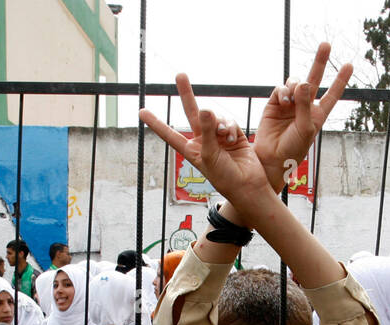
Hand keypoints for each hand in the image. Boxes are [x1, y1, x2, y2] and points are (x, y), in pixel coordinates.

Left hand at [140, 76, 276, 220]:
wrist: (247, 185)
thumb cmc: (225, 177)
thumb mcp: (210, 155)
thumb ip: (206, 130)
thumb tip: (204, 108)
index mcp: (190, 150)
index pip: (169, 134)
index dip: (156, 123)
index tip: (141, 111)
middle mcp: (202, 140)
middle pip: (191, 113)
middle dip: (186, 93)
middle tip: (180, 74)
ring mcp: (217, 136)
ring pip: (214, 117)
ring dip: (219, 124)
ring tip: (224, 137)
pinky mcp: (233, 134)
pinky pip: (228, 122)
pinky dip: (230, 128)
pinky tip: (233, 139)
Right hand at [253, 42, 351, 194]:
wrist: (272, 158)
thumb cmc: (293, 148)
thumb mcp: (305, 128)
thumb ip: (305, 105)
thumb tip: (303, 82)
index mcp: (318, 114)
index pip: (332, 94)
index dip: (340, 80)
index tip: (349, 65)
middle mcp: (304, 105)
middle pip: (315, 79)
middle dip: (320, 61)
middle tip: (326, 44)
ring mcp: (289, 103)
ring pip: (295, 82)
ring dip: (295, 85)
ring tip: (293, 96)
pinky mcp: (274, 103)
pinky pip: (281, 89)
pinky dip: (283, 91)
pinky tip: (284, 100)